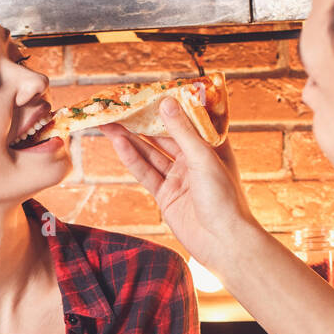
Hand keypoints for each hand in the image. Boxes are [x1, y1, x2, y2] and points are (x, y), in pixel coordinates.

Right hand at [98, 103, 259, 278]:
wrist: (223, 241)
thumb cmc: (224, 198)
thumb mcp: (203, 158)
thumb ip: (182, 131)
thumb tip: (166, 102)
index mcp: (210, 145)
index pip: (185, 119)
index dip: (166, 106)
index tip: (146, 92)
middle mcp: (194, 159)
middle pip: (163, 135)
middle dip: (141, 122)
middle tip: (119, 107)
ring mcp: (178, 177)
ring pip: (150, 153)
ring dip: (130, 139)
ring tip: (109, 122)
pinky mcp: (166, 195)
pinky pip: (146, 173)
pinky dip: (132, 159)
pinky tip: (118, 144)